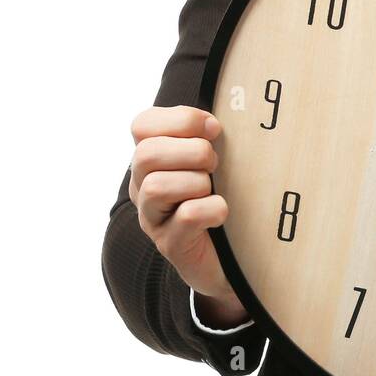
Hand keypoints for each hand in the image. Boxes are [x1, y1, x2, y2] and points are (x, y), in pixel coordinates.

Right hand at [128, 105, 247, 324]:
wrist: (233, 255)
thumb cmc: (223, 195)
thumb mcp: (214, 159)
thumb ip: (208, 134)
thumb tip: (217, 120)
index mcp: (152, 158)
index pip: (142, 124)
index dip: (181, 119)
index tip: (215, 129)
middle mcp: (143, 186)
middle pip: (146, 154)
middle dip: (191, 151)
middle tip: (215, 164)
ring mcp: (153, 218)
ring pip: (157, 187)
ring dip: (196, 181)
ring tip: (213, 189)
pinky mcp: (171, 244)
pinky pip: (185, 216)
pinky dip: (210, 208)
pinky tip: (222, 212)